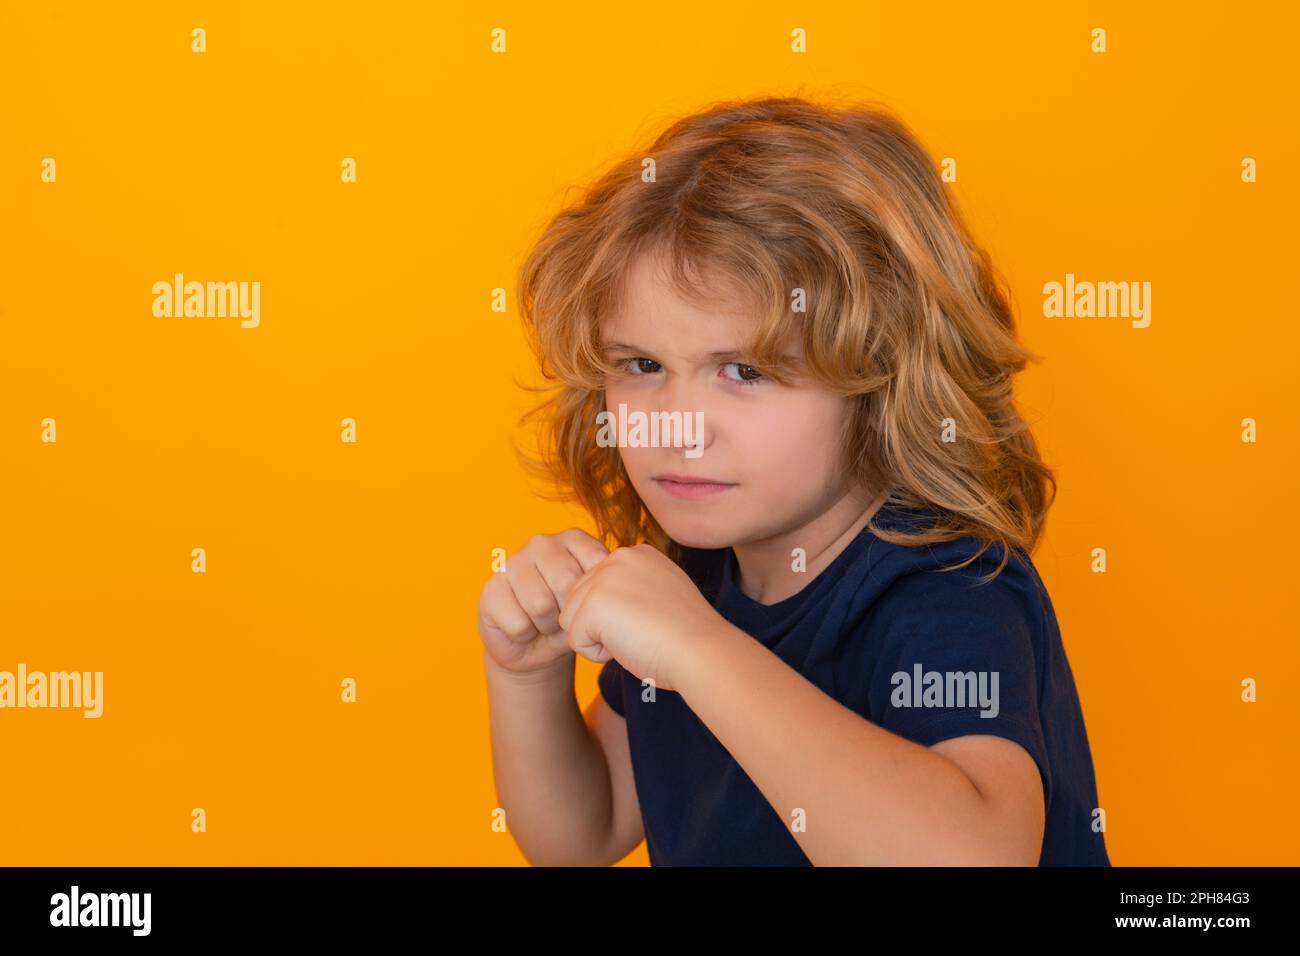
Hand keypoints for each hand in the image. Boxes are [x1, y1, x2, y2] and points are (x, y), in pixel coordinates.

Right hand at [477, 529, 609, 677]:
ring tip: (544, 622)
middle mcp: (542, 542)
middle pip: (566, 584)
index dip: (594, 598)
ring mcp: (513, 561)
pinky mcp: (491, 587)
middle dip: (570, 614)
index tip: (588, 605)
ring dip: (546, 626)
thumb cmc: (571, 619)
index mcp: (574, 539)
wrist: (535, 647)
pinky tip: (524, 628)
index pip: (595, 566)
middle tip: (564, 617)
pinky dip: (525, 636)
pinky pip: (518, 623)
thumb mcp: (596, 602)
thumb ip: (605, 588)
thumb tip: (609, 588)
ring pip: (541, 605)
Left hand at [557, 543, 726, 692]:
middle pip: (580, 601)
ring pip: (572, 620)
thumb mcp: (662, 595)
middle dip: (604, 627)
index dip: (618, 616)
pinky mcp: (593, 603)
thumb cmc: (687, 635)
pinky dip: (597, 655)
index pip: (599, 589)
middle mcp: (618, 557)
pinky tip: (629, 646)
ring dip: (599, 640)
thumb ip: (634, 589)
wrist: (701, 650)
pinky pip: (574, 640)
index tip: (651, 621)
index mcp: (636, 553)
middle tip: (643, 632)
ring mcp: (604, 577)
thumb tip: (610, 606)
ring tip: (636, 638)